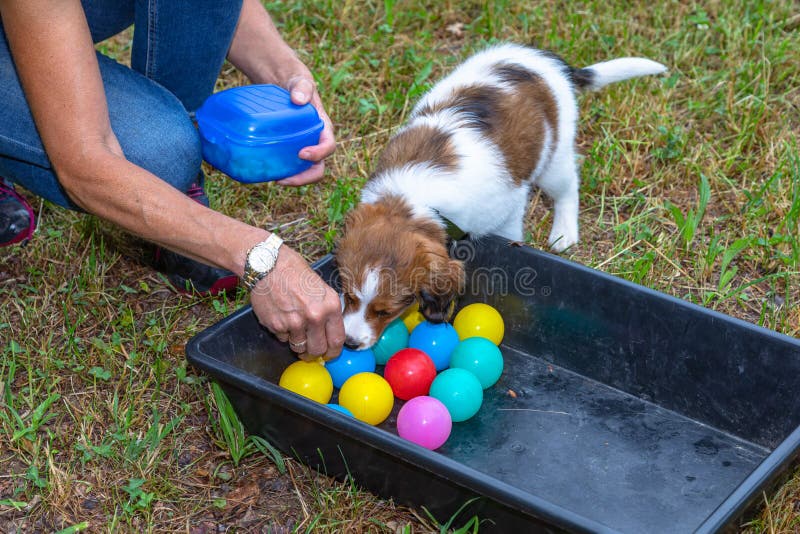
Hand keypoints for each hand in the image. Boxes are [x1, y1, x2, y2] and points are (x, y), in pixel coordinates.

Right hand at [250, 245, 343, 359]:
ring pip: (299, 347)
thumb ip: (328, 312)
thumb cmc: (295, 273)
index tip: (329, 355)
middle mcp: (315, 316)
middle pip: (317, 350)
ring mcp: (294, 322)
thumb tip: (330, 335)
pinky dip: (282, 332)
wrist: (269, 264)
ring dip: (297, 342)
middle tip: (310, 351)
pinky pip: (282, 338)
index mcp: (330, 306)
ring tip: (293, 326)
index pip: (337, 340)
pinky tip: (281, 316)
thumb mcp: (322, 289)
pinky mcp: (276, 325)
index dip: (333, 352)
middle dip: (314, 353)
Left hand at [274, 75, 335, 186]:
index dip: (319, 154)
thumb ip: (302, 87)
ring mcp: (304, 148)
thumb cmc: (297, 85)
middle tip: (285, 179)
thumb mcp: (301, 82)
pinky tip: (268, 172)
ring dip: (293, 180)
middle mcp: (316, 143)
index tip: (302, 154)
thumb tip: (298, 99)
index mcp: (324, 129)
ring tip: (275, 179)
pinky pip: (291, 166)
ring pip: (305, 171)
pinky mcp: (291, 150)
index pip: (328, 146)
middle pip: (318, 168)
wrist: (287, 88)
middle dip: (305, 177)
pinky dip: (283, 172)